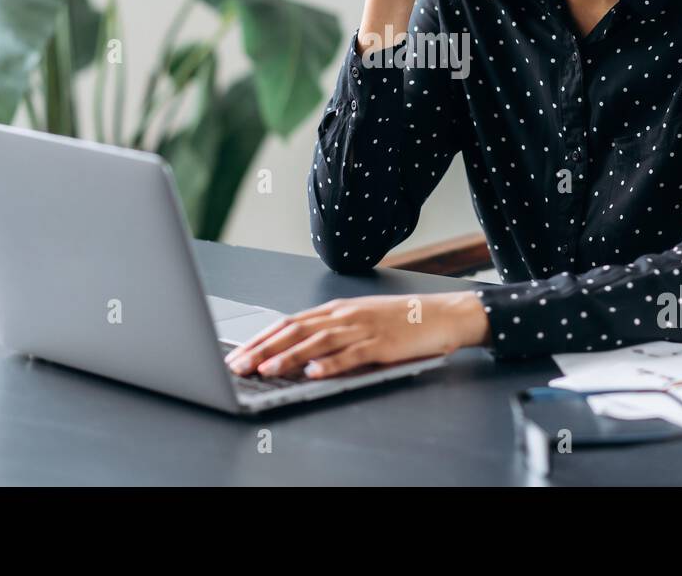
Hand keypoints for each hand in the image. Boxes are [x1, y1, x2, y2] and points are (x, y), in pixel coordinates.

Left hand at [224, 292, 488, 379]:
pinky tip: (313, 373)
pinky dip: (330, 365)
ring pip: (318, 342)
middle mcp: (345, 315)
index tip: (238, 352)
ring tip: (266, 370)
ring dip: (289, 357)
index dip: (262, 337)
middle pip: (296, 330)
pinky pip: (351, 355)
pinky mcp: (382, 344)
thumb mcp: (361, 320)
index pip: (290, 322)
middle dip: (264, 348)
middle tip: (238, 365)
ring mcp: (363, 328)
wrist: (443, 313)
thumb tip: (299, 354)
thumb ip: (333, 333)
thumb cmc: (402, 320)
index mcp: (337, 309)